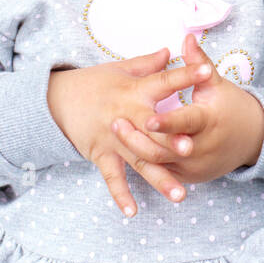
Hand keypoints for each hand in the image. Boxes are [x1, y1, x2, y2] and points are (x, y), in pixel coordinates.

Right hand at [47, 49, 211, 216]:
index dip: (185, 76)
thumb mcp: (121, 69)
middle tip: (191, 149)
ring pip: (139, 161)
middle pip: (152, 130)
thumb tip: (171, 50)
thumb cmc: (95, 83)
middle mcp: (126, 116)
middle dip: (170, 140)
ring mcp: (113, 139)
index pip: (164, 82)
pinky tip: (133, 212)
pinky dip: (121, 195)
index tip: (206, 72)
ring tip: (180, 195)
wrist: (57, 100)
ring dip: (159, 179)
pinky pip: (112, 178)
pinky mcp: (101, 154)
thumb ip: (148, 64)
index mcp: (134, 91)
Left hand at [124, 34, 263, 184]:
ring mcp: (195, 165)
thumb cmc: (230, 105)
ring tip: (115, 132)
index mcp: (209, 120)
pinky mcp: (189, 176)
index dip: (167, 123)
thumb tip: (187, 37)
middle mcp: (202, 147)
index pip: (186, 123)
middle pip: (165, 149)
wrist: (253, 138)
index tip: (148, 119)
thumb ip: (198, 63)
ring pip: (159, 164)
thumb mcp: (216, 84)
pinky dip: (144, 162)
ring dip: (136, 149)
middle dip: (138, 139)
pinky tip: (123, 148)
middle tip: (115, 122)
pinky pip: (162, 172)